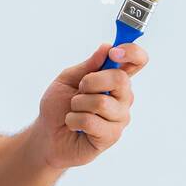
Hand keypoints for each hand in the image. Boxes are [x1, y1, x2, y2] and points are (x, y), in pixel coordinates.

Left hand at [34, 41, 146, 168]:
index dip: (131, 52)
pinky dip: (73, 120)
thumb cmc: (58, 108)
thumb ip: (87, 66)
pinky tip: (73, 125)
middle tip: (79, 91)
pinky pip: (91, 122)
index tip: (113, 52)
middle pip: (120, 79)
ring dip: (78, 105)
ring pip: (102, 102)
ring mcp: (120, 117)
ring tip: (73, 111)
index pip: (137, 61)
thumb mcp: (67, 80)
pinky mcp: (111, 136)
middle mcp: (123, 97)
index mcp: (114, 79)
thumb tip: (106, 48)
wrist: (48, 137)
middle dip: (91, 82)